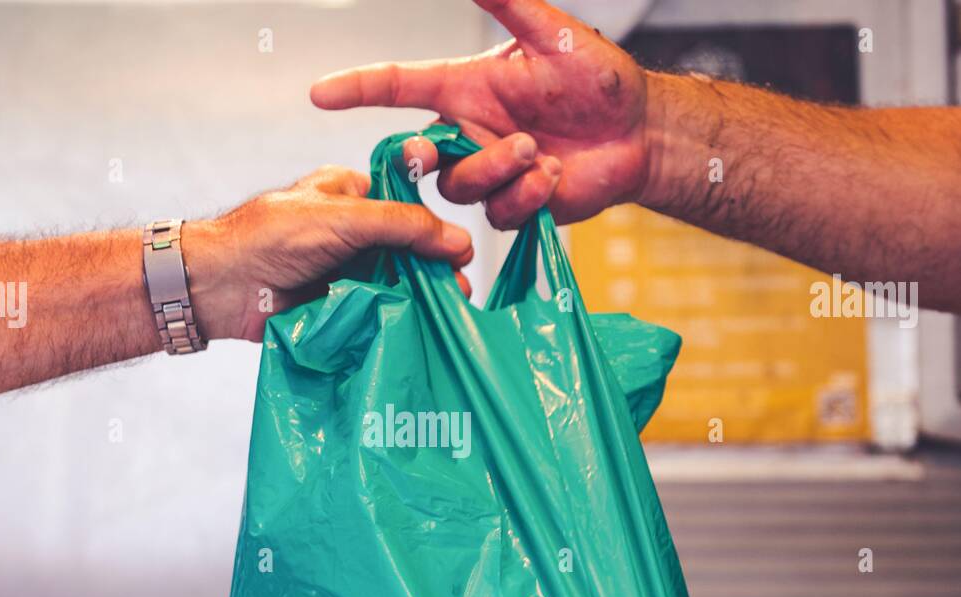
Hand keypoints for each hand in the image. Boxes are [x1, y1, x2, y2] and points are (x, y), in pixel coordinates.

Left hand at [184, 166, 473, 341]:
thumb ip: (403, 226)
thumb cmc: (272, 237)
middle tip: (461, 286)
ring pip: (399, 279)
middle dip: (437, 265)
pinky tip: (427, 327)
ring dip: (424, 294)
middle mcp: (353, 230)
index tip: (461, 244)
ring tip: (452, 310)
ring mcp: (348, 269)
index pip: (407, 198)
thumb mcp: (345, 218)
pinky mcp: (342, 304)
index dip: (436, 217)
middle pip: (409, 245)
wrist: (222, 287)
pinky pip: (380, 307)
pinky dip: (402, 316)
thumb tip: (459, 242)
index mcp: (351, 193)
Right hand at [310, 0, 649, 227]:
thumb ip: (510, 3)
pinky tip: (555, 177)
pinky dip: (528, 196)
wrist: (640, 133)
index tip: (320, 94)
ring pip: (461, 187)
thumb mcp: (554, 35)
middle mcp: (471, 131)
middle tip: (435, 150)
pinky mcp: (514, 206)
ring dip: (498, 170)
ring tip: (539, 153)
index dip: (358, 88)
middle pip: (420, 154)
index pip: (399, 86)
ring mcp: (491, 172)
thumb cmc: (601, 80)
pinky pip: (499, 213)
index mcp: (467, 88)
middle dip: (423, 156)